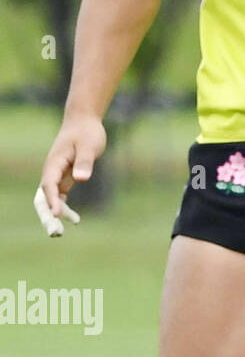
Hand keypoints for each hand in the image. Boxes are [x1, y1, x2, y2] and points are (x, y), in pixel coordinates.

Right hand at [37, 113, 105, 236]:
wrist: (83, 123)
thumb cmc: (86, 133)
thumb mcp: (89, 146)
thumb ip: (84, 162)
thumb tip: (80, 179)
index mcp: (54, 164)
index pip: (48, 185)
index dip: (51, 200)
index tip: (57, 214)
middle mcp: (51, 172)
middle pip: (43, 198)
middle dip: (47, 216)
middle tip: (55, 234)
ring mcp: (56, 176)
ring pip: (49, 200)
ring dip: (53, 216)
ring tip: (59, 234)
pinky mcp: (64, 178)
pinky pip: (59, 197)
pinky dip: (63, 209)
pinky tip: (75, 220)